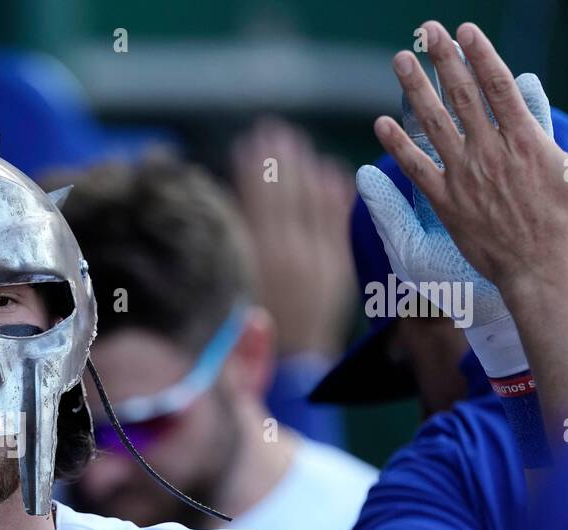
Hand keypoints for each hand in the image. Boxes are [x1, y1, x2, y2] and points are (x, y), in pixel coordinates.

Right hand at [232, 119, 355, 356]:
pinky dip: (336, 194)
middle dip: (280, 159)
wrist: (289, 360)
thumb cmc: (251, 324)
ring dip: (306, 169)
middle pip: (285, 194)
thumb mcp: (233, 285)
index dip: (254, 168)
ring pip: (313, 203)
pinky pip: (338, 222)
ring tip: (299, 144)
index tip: (250, 141)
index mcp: (258, 256)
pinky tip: (332, 171)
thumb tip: (229, 204)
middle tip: (275, 130)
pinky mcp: (336, 266)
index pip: (257, 199)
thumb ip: (236, 244)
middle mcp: (289, 253)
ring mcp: (316, 258)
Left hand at [369, 22, 567, 304]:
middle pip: (462, 96)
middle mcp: (491, 153)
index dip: (480, 55)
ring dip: (415, 90)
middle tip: (426, 31)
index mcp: (526, 140)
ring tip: (400, 61)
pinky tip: (381, 124)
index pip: (498, 86)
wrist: (542, 273)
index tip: (465, 31)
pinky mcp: (447, 203)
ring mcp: (466, 177)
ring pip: (434, 125)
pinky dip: (399, 146)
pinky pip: (417, 169)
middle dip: (443, 60)